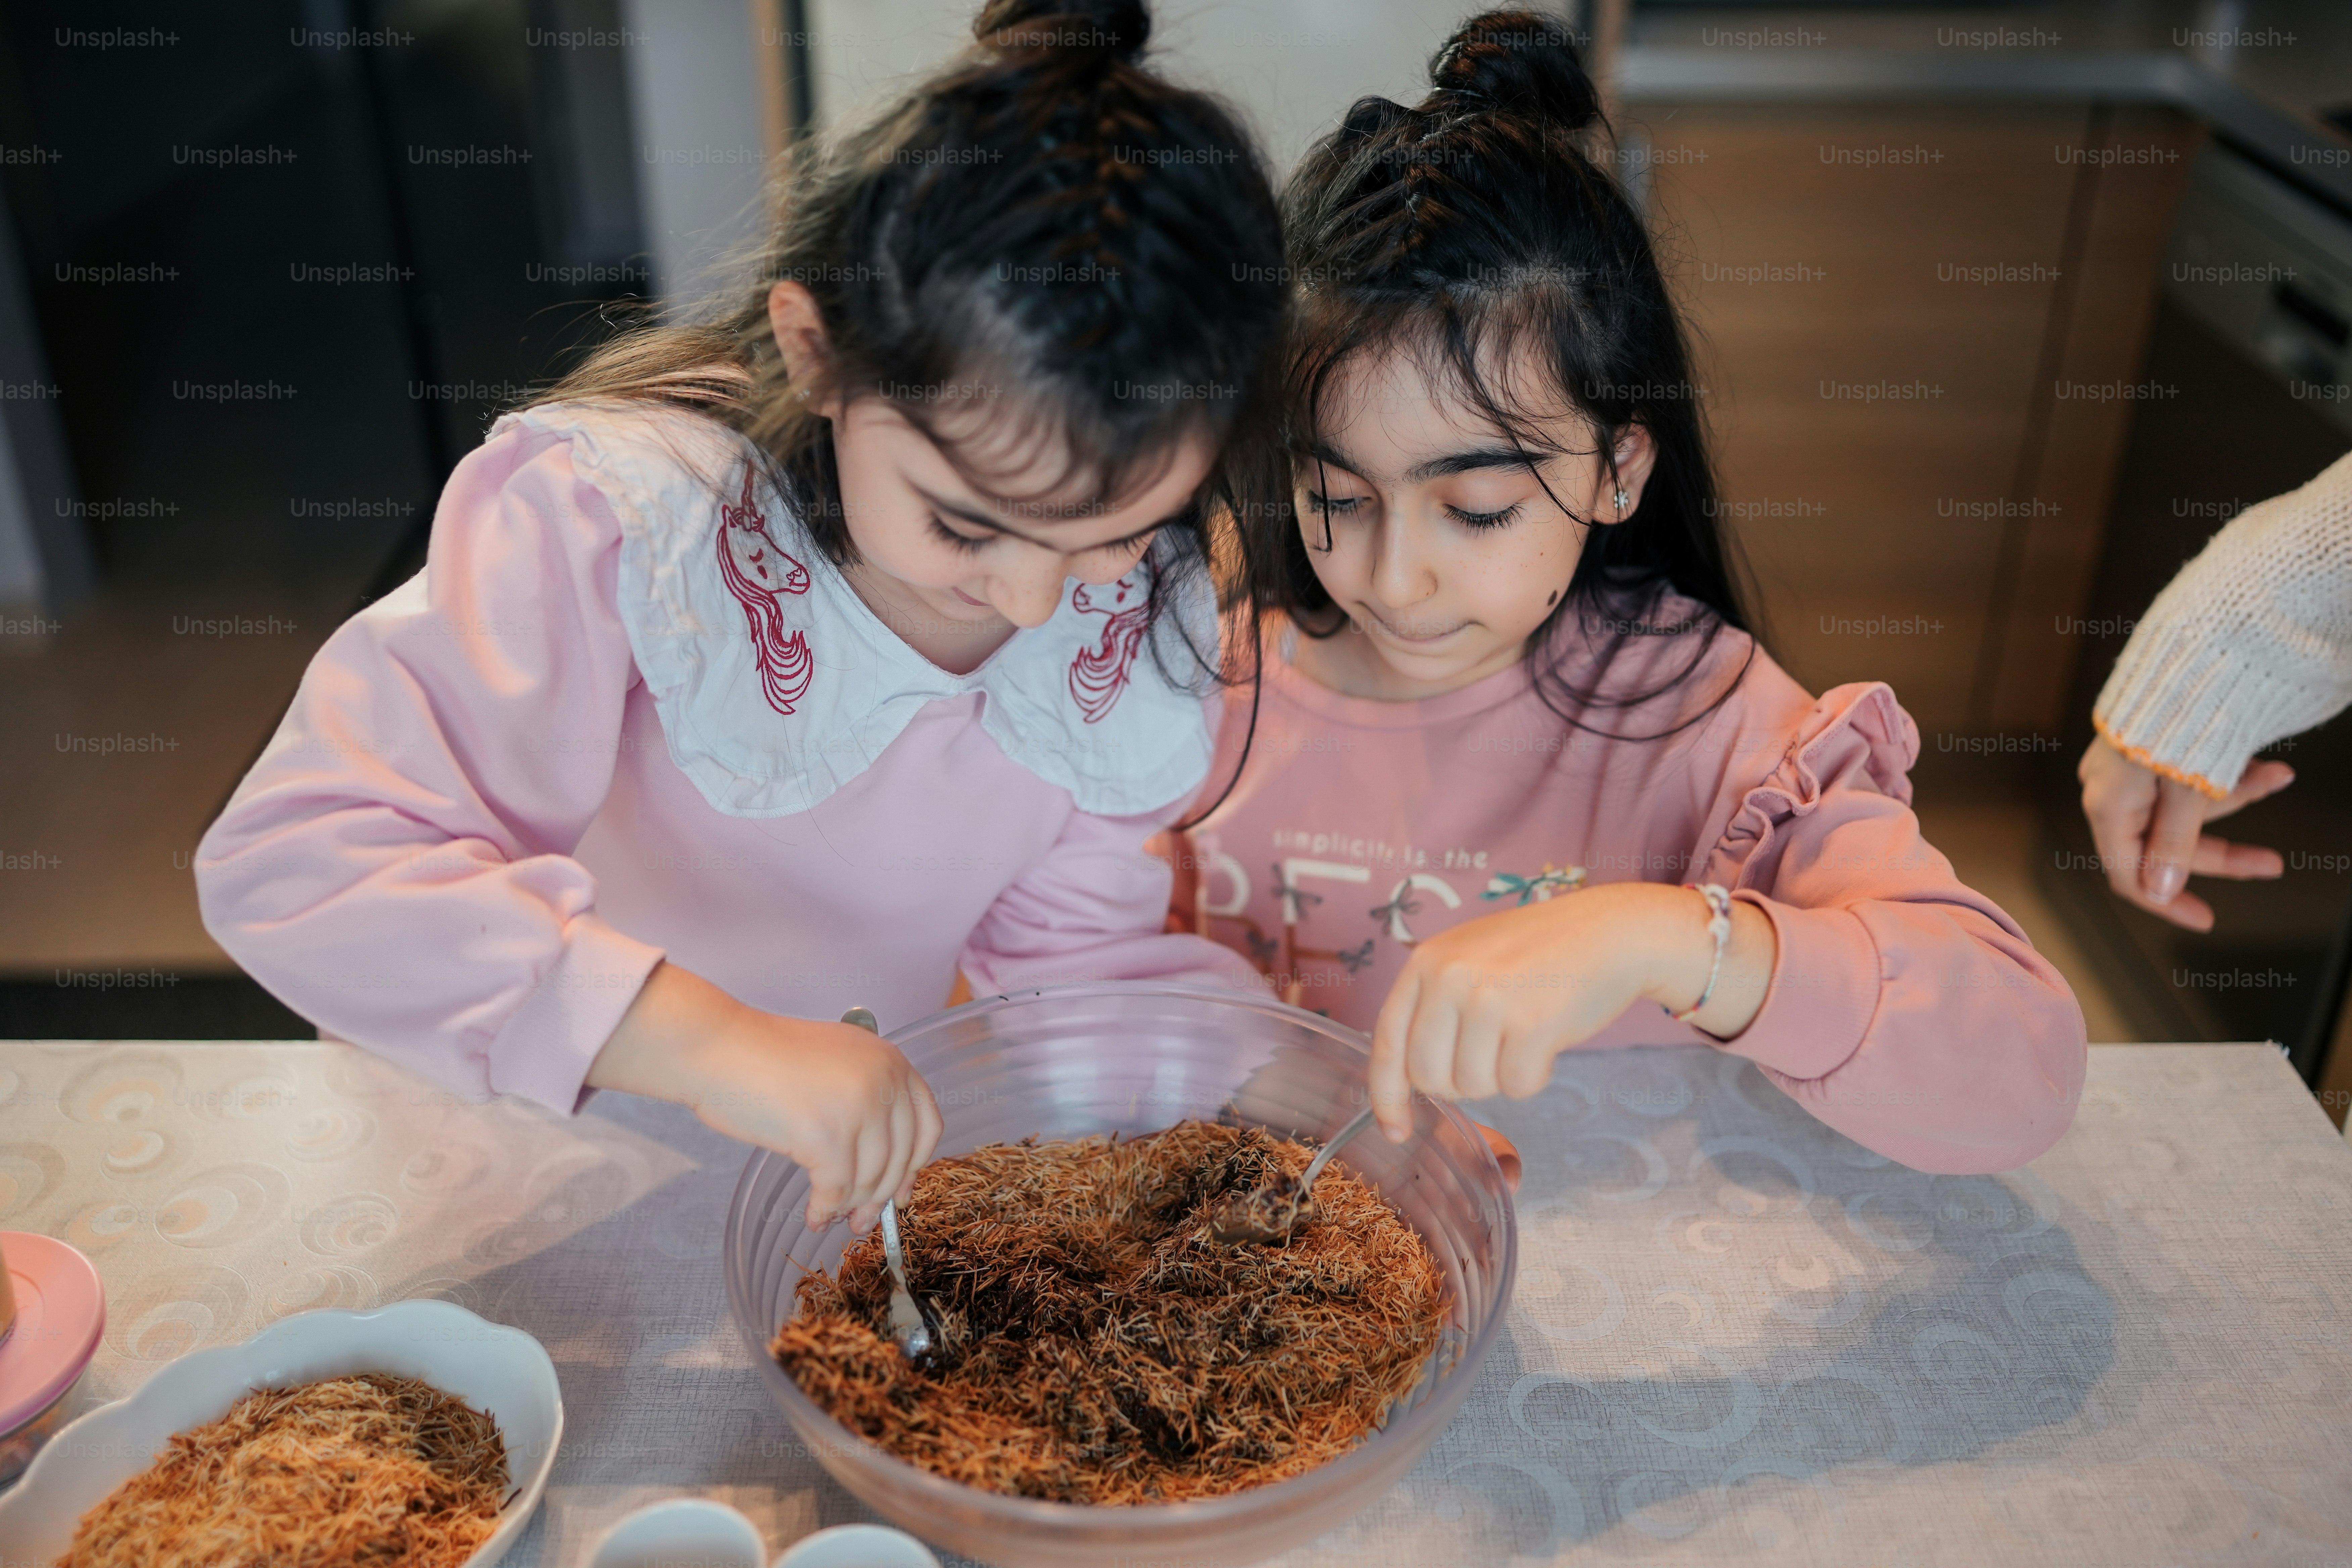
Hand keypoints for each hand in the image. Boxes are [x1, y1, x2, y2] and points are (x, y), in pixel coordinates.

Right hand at [589, 963, 942, 1230]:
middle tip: (862, 1220)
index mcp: (891, 1062)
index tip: (901, 1192)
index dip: (915, 1165)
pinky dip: (825, 1208)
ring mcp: (857, 1108)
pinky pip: (835, 1189)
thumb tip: (887, 1168)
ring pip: (868, 1178)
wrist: (721, 1049)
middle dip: (880, 1197)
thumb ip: (869, 1101)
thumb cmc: (768, 1058)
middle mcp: (883, 1081)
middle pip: (900, 1158)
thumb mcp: (838, 1065)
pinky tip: (814, 1216)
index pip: (927, 1125)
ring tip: (831, 1217)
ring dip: (850, 1205)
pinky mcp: (825, 1136)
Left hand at [1368, 882, 1775, 1140]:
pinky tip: (1547, 1039)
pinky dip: (1534, 1075)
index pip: (1387, 1043)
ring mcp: (1489, 1000)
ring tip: (1523, 1032)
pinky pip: (1517, 1087)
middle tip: (1493, 1050)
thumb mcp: (1467, 960)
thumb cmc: (1536, 954)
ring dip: (1501, 1075)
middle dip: (1461, 1082)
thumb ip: (1432, 1008)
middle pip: (1429, 1078)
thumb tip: (1407, 1082)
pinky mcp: (1532, 1024)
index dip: (1387, 1097)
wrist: (1608, 932)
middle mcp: (1449, 978)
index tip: (1396, 1130)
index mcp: (1424, 962)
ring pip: (1473, 1087)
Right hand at [2077, 736, 2288, 931]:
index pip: (2129, 875)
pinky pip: (2186, 781)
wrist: (2188, 650)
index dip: (2167, 901)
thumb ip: (2174, 844)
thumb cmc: (2180, 716)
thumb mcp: (2186, 789)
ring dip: (2234, 799)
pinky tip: (2261, 767)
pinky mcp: (2147, 752)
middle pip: (2165, 845)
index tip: (2206, 919)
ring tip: (2276, 778)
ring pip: (2184, 810)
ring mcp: (2128, 771)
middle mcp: (2110, 791)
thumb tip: (2163, 891)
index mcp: (2108, 805)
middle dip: (2224, 851)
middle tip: (2271, 863)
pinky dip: (2224, 777)